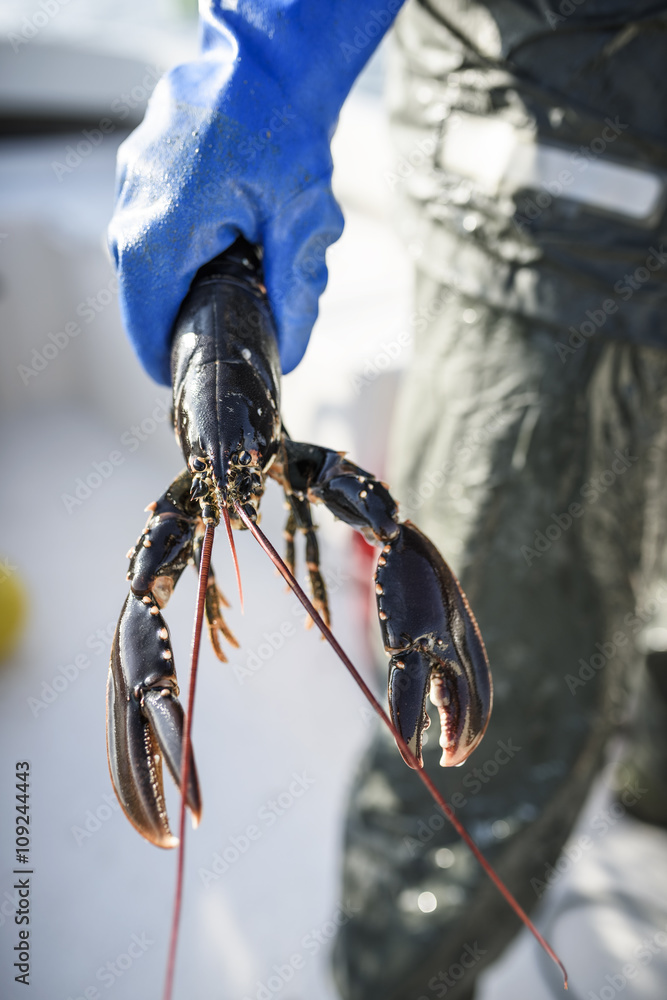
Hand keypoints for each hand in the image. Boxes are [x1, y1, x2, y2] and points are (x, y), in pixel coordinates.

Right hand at [108, 0, 401, 383]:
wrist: (264, 60)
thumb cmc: (282, 132)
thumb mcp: (301, 223)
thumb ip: (294, 296)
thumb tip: (288, 355)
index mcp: (158, 236)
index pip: (147, 332)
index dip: (177, 363)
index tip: (207, 374)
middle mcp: (131, 215)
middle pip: (150, 305)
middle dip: (197, 318)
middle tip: (246, 315)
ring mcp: (129, 191)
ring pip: (151, 270)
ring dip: (194, 280)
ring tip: (245, 260)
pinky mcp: (138, 176)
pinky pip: (153, 234)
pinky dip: (188, 248)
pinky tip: (232, 228)